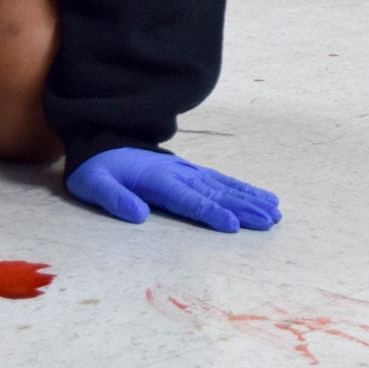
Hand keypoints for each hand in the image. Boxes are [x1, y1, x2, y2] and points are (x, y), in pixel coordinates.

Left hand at [67, 148, 280, 232]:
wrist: (103, 143)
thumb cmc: (98, 170)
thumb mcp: (94, 185)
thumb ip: (115, 199)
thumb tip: (138, 215)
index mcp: (157, 180)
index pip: (188, 199)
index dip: (210, 212)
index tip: (232, 225)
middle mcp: (179, 174)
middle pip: (215, 193)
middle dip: (243, 208)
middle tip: (269, 221)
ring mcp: (188, 171)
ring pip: (224, 186)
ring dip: (250, 199)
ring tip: (274, 212)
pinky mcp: (192, 171)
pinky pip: (221, 180)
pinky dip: (243, 189)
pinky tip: (260, 198)